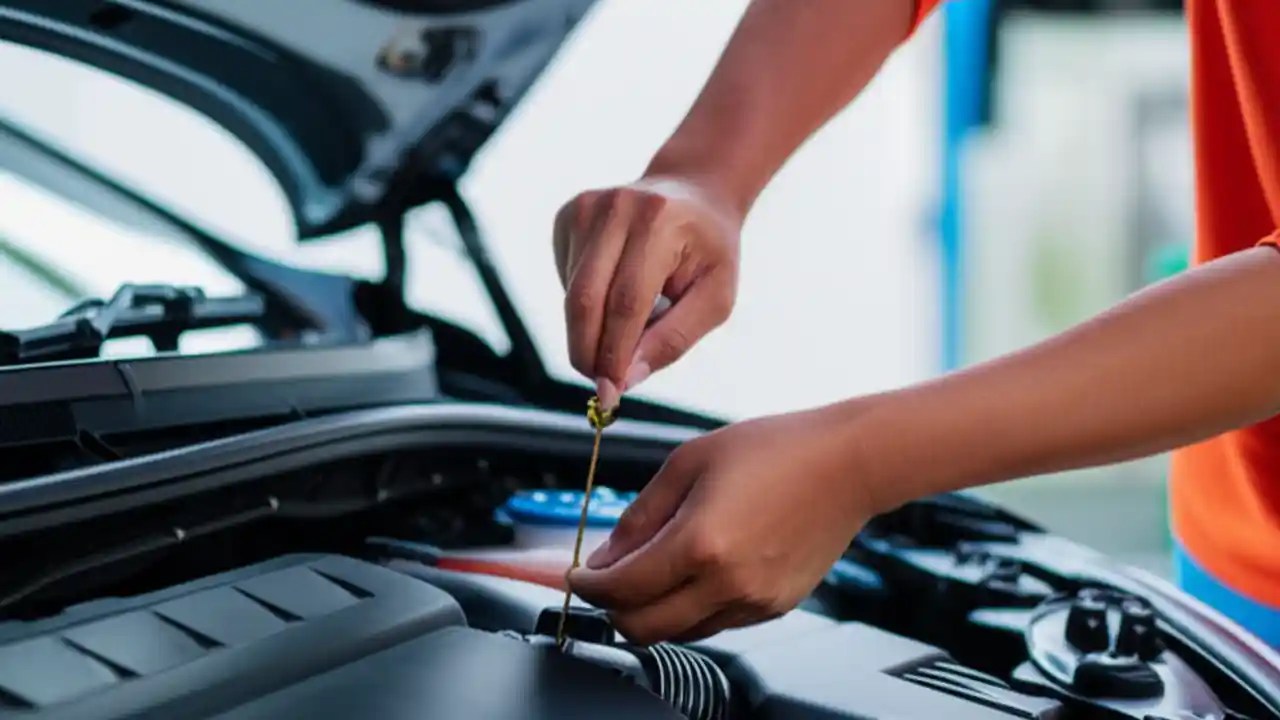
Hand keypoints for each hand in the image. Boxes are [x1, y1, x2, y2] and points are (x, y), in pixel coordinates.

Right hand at [553, 176, 741, 408]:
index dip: (614, 353)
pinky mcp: (569, 215)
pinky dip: (585, 304)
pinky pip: (566, 279)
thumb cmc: (710, 252)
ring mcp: (587, 207)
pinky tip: (615, 292)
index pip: (626, 302)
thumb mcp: (715, 299)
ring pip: (571, 294)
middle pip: (585, 299)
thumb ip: (674, 339)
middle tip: (602, 386)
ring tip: (625, 331)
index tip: (612, 393)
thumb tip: (627, 379)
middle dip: (589, 352)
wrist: (695, 191)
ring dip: (589, 331)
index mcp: (660, 222)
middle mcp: (617, 207)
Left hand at [567, 405, 875, 644]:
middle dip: (611, 609)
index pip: (621, 588)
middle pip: (642, 628)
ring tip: (650, 572)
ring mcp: (754, 602)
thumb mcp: (688, 462)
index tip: (575, 575)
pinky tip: (693, 571)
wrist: (849, 463)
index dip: (586, 586)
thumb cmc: (777, 449)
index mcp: (700, 543)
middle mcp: (728, 583)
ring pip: (678, 633)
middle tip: (603, 582)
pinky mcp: (775, 608)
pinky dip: (689, 608)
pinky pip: (714, 623)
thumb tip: (604, 557)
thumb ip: (640, 516)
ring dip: (651, 612)